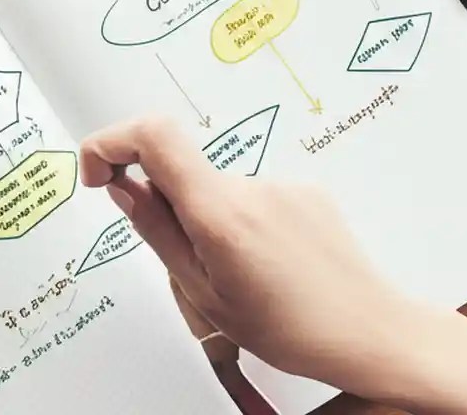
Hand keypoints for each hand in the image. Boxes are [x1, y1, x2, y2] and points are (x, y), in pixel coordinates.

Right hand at [80, 118, 466, 414]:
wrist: (369, 332)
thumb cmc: (289, 328)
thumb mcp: (202, 292)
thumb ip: (157, 231)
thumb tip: (122, 187)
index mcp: (219, 213)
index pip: (153, 135)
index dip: (112, 142)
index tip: (98, 173)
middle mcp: (251, 185)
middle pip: (182, 172)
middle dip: (169, 209)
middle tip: (190, 264)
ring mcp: (281, 184)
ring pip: (216, 191)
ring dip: (211, 224)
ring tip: (243, 276)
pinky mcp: (303, 190)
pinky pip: (251, 196)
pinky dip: (244, 225)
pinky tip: (270, 265)